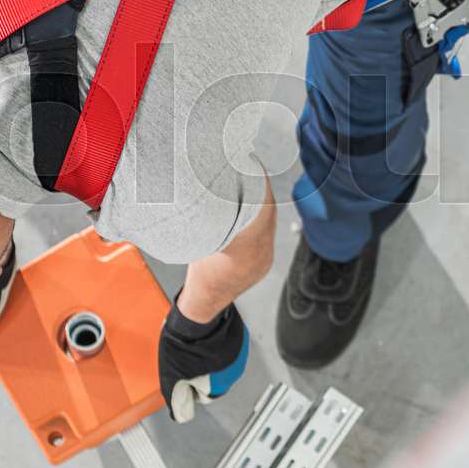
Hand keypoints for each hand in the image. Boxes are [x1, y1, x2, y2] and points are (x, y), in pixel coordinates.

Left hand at [158, 299, 248, 421]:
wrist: (198, 314)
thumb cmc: (185, 344)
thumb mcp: (171, 377)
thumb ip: (177, 397)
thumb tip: (179, 413)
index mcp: (218, 386)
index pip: (204, 397)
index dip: (190, 386)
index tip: (183, 375)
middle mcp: (233, 373)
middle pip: (215, 379)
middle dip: (201, 371)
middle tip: (187, 359)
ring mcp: (239, 355)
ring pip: (221, 362)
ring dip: (210, 357)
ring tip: (195, 345)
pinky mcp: (239, 338)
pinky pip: (227, 347)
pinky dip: (217, 343)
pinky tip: (204, 336)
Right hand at [178, 174, 274, 321]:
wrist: (205, 301)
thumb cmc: (198, 271)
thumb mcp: (200, 240)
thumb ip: (208, 217)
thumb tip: (209, 189)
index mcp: (246, 246)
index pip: (262, 206)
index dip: (260, 184)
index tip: (253, 166)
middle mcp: (262, 252)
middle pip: (268, 212)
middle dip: (261, 190)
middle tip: (251, 171)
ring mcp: (266, 259)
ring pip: (270, 224)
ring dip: (262, 205)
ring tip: (251, 187)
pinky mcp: (266, 263)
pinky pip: (268, 236)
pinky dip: (261, 221)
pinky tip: (252, 212)